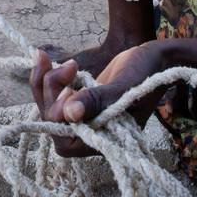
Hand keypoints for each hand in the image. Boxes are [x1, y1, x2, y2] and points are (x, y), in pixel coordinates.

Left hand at [29, 44, 164, 157]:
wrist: (154, 59)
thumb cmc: (145, 75)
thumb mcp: (122, 87)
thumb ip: (97, 101)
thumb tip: (69, 113)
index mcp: (104, 139)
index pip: (66, 140)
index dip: (59, 118)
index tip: (68, 89)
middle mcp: (90, 132)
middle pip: (53, 121)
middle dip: (49, 93)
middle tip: (67, 68)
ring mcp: (84, 115)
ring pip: (50, 104)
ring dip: (44, 81)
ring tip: (47, 57)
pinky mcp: (79, 99)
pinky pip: (54, 93)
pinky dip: (45, 75)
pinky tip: (42, 56)